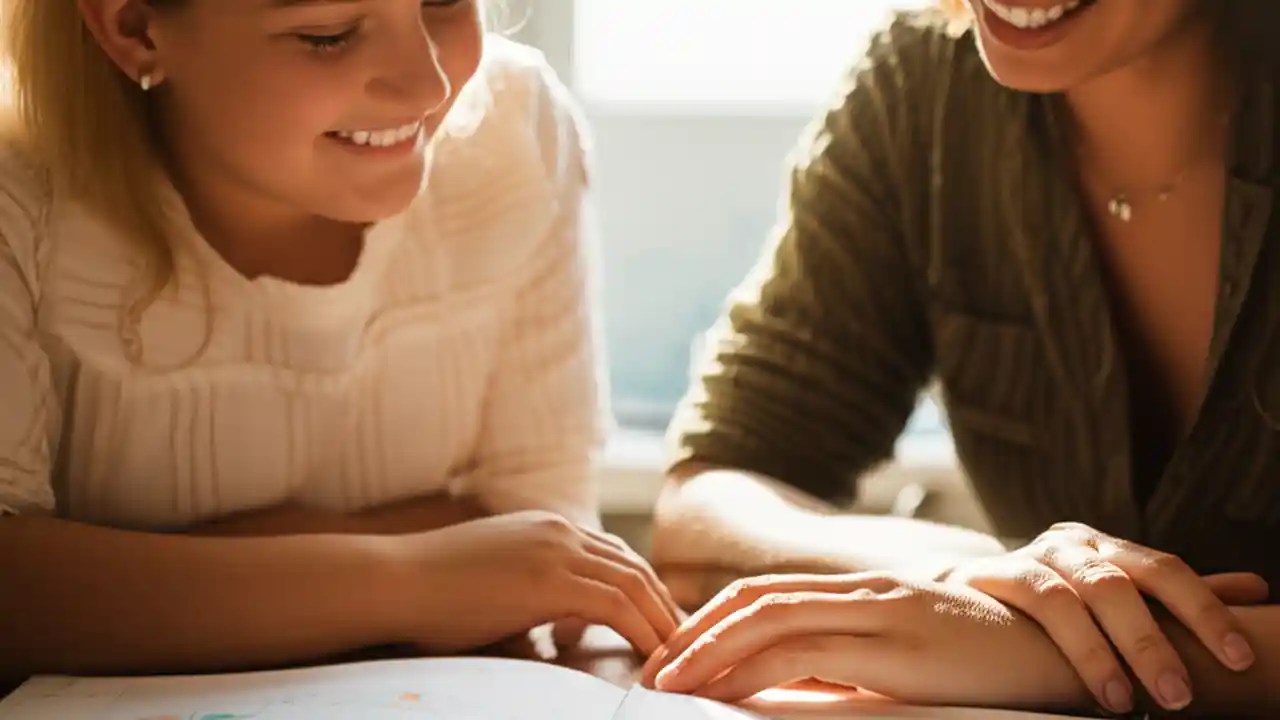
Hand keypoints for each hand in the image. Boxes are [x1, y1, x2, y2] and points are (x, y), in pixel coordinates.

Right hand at [396, 511, 681, 655]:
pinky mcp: (550, 578)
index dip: (643, 590)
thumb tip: (558, 631)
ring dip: (663, 622)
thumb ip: (534, 599)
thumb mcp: (496, 588)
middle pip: (633, 566)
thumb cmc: (432, 595)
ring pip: (634, 584)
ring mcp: (555, 549)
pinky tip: (653, 659)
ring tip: (680, 658)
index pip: (614, 555)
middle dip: (664, 605)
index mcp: (546, 528)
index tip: (661, 622)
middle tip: (686, 642)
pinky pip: (617, 606)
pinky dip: (642, 632)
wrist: (395, 582)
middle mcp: (559, 530)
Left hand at [640, 573, 1088, 709]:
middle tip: (653, 668)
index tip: (678, 651)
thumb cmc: (994, 657)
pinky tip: (729, 687)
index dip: (717, 618)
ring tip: (671, 680)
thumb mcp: (914, 657)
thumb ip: (857, 663)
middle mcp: (865, 593)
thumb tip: (797, 685)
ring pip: (771, 619)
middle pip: (757, 600)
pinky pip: (809, 653)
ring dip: (712, 649)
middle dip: (698, 631)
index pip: (771, 595)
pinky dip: (758, 668)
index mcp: (865, 593)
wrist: (1069, 646)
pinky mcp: (897, 647)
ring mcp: (879, 613)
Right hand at [942, 523, 1268, 713]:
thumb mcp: (1116, 603)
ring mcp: (1033, 554)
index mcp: (1109, 549)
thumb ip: (1176, 599)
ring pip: (1082, 592)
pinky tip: (1095, 684)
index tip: (1239, 659)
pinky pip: (1040, 599)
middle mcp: (1073, 543)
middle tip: (1181, 695)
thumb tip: (1257, 589)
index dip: (1205, 610)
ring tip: (1131, 703)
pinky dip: (1075, 643)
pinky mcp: (994, 572)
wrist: (958, 605)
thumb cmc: (1047, 612)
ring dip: (1111, 650)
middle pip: (1127, 580)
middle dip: (1158, 639)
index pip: (1165, 570)